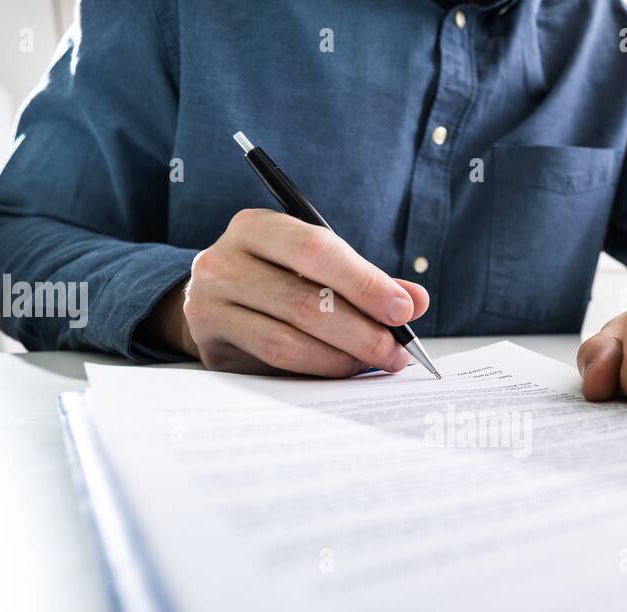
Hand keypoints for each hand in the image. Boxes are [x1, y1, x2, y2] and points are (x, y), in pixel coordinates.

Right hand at [142, 209, 428, 375]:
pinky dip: (318, 368)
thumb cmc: (274, 279)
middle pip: (305, 300)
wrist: (211, 304)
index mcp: (256, 227)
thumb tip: (416, 301)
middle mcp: (224, 260)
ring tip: (375, 362)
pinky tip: (343, 369)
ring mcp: (210, 304)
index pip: (316, 250)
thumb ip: (365, 280)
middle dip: (362, 330)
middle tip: (396, 351)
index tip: (403, 310)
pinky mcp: (211, 342)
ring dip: (343, 356)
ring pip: (289, 337)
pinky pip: (275, 360)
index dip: (364, 282)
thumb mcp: (315, 268)